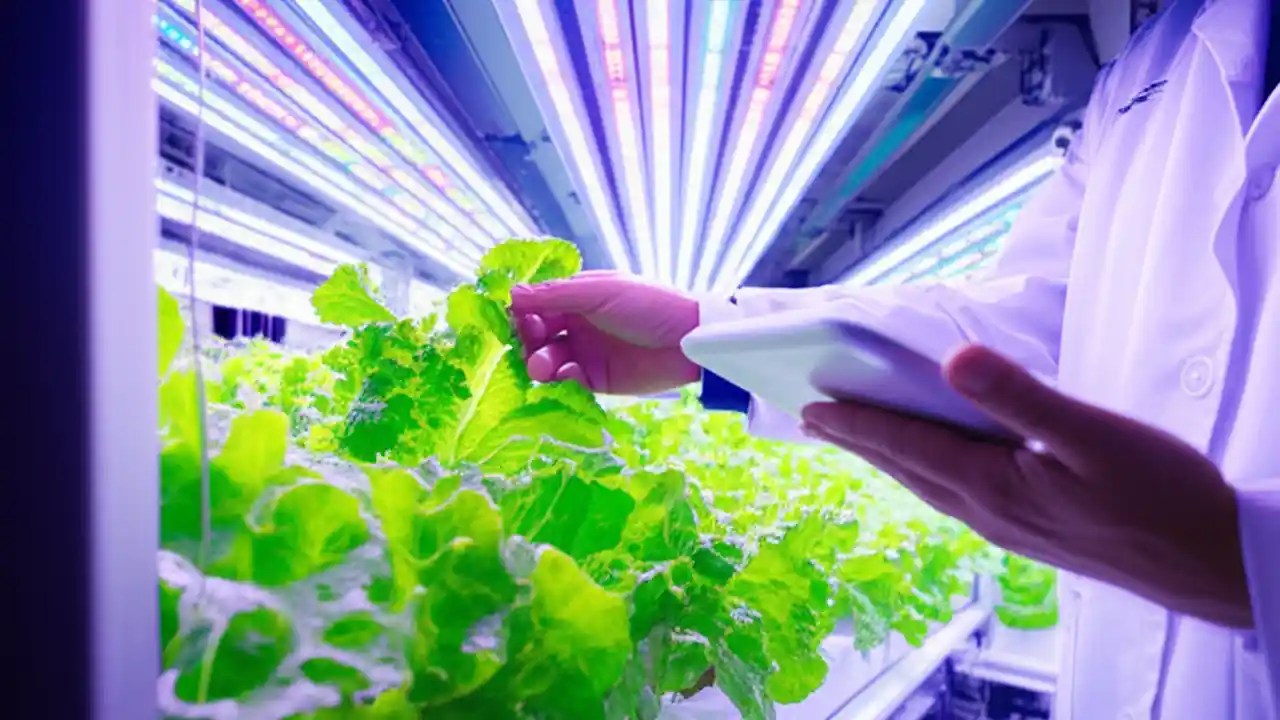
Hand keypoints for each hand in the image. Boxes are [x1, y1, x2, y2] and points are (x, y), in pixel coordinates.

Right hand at [509, 272, 700, 394]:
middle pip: (537, 336)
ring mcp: (587, 353)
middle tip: (532, 349)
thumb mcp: (600, 293)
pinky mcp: (598, 380)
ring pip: (549, 361)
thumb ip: (555, 295)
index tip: (517, 324)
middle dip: (529, 343)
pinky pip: (569, 382)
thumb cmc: (648, 305)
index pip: (536, 306)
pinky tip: (570, 376)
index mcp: (577, 298)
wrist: (689, 341)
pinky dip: (563, 381)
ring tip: (546, 368)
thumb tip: (512, 294)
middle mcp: (578, 324)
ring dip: (542, 364)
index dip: (523, 315)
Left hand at [801, 345, 1251, 627]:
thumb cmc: (1159, 497)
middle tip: (814, 420)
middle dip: (858, 441)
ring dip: (890, 458)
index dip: (855, 424)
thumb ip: (1019, 396)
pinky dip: (928, 471)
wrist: (1207, 563)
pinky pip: (957, 495)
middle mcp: (987, 511)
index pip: (906, 446)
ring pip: (929, 485)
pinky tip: (936, 464)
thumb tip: (952, 360)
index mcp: (992, 485)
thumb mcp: (1092, 436)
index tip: (810, 409)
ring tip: (860, 438)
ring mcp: (1006, 527)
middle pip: (906, 468)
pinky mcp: (1029, 531)